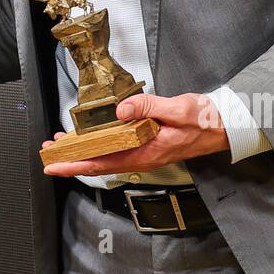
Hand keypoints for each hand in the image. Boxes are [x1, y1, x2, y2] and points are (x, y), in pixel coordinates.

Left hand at [42, 92, 230, 177]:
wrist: (224, 125)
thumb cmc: (204, 119)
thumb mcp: (177, 108)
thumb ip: (148, 108)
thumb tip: (121, 110)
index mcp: (146, 153)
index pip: (103, 163)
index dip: (76, 165)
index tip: (54, 165)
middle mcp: (142, 157)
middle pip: (100, 162)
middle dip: (72, 159)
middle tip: (49, 153)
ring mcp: (145, 152)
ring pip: (107, 156)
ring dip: (83, 152)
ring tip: (62, 144)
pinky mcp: (148, 144)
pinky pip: (118, 149)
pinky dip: (99, 145)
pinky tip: (91, 138)